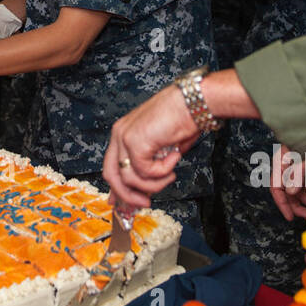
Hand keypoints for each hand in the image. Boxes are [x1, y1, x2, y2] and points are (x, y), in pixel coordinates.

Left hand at [104, 85, 201, 208]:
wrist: (193, 102)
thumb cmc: (183, 119)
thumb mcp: (162, 149)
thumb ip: (150, 166)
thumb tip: (146, 189)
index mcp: (123, 133)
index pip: (111, 166)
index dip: (117, 189)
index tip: (126, 203)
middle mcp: (119, 134)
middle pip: (111, 175)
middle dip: (128, 195)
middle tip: (145, 202)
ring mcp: (124, 137)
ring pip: (129, 178)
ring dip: (154, 183)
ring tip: (171, 173)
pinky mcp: (135, 141)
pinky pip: (145, 171)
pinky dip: (162, 171)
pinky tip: (174, 157)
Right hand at [267, 143, 305, 221]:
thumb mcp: (301, 159)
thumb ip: (296, 176)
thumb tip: (291, 194)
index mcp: (279, 167)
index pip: (277, 190)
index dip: (282, 205)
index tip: (290, 217)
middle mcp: (285, 170)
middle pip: (288, 193)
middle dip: (299, 205)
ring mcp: (294, 170)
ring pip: (299, 191)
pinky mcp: (303, 170)